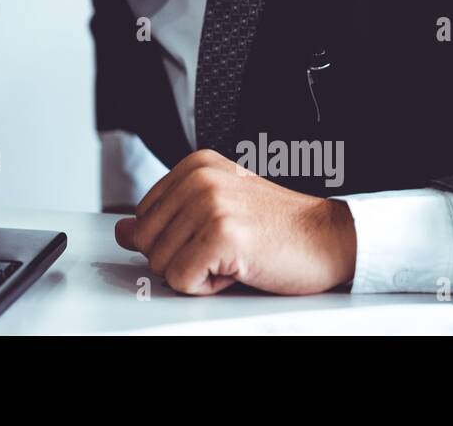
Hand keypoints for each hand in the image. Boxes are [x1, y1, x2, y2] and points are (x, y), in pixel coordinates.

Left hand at [115, 149, 356, 295]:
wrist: (330, 238)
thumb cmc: (278, 229)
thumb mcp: (216, 211)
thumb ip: (167, 219)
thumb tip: (121, 231)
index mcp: (194, 166)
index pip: (144, 217)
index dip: (176, 240)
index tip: (214, 235)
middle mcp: (198, 178)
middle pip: (146, 241)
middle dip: (182, 258)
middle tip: (226, 249)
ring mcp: (209, 204)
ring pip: (161, 263)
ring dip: (198, 273)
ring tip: (235, 256)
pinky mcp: (220, 234)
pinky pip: (182, 280)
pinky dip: (208, 287)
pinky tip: (238, 268)